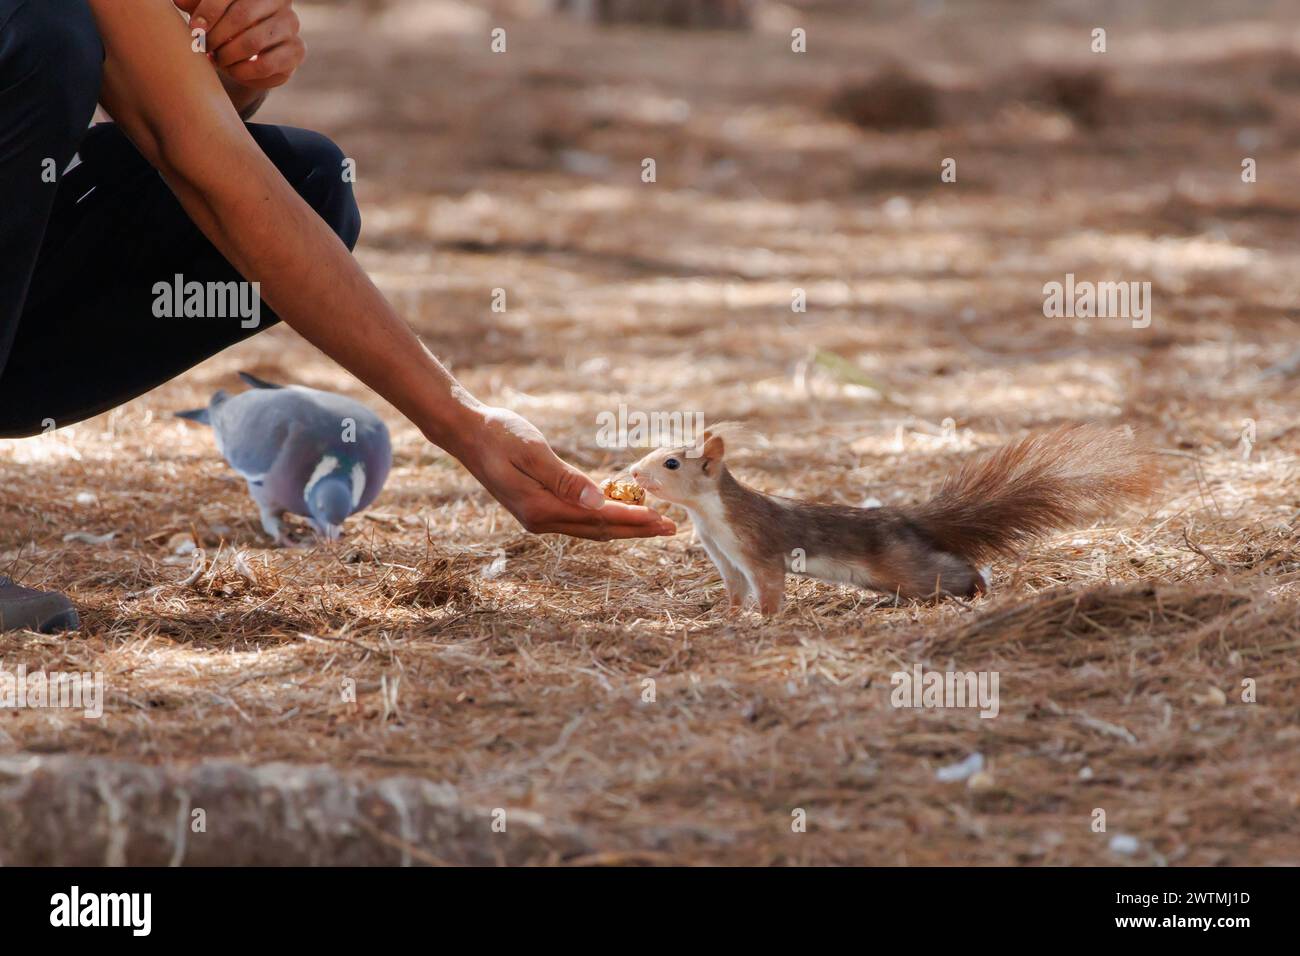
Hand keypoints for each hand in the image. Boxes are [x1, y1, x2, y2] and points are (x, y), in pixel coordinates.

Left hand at [176, 0, 305, 88]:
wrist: (252, 50)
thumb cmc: (225, 22)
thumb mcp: (208, 8)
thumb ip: (194, 1)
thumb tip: (179, 1)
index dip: (209, 11)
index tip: (193, 29)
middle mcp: (280, 0)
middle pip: (243, 15)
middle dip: (217, 35)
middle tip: (204, 48)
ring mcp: (291, 25)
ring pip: (254, 42)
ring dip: (228, 55)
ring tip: (217, 59)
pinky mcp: (297, 50)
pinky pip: (266, 64)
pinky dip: (243, 71)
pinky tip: (233, 70)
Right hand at [453, 406, 676, 541]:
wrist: (466, 433)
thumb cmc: (498, 434)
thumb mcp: (533, 451)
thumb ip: (566, 479)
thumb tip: (599, 501)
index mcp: (540, 508)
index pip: (597, 519)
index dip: (632, 519)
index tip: (661, 519)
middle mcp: (540, 520)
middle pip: (598, 531)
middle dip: (636, 530)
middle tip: (670, 528)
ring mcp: (538, 517)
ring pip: (590, 528)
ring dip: (623, 526)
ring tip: (654, 523)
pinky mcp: (537, 508)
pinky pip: (578, 519)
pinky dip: (603, 517)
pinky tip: (620, 510)